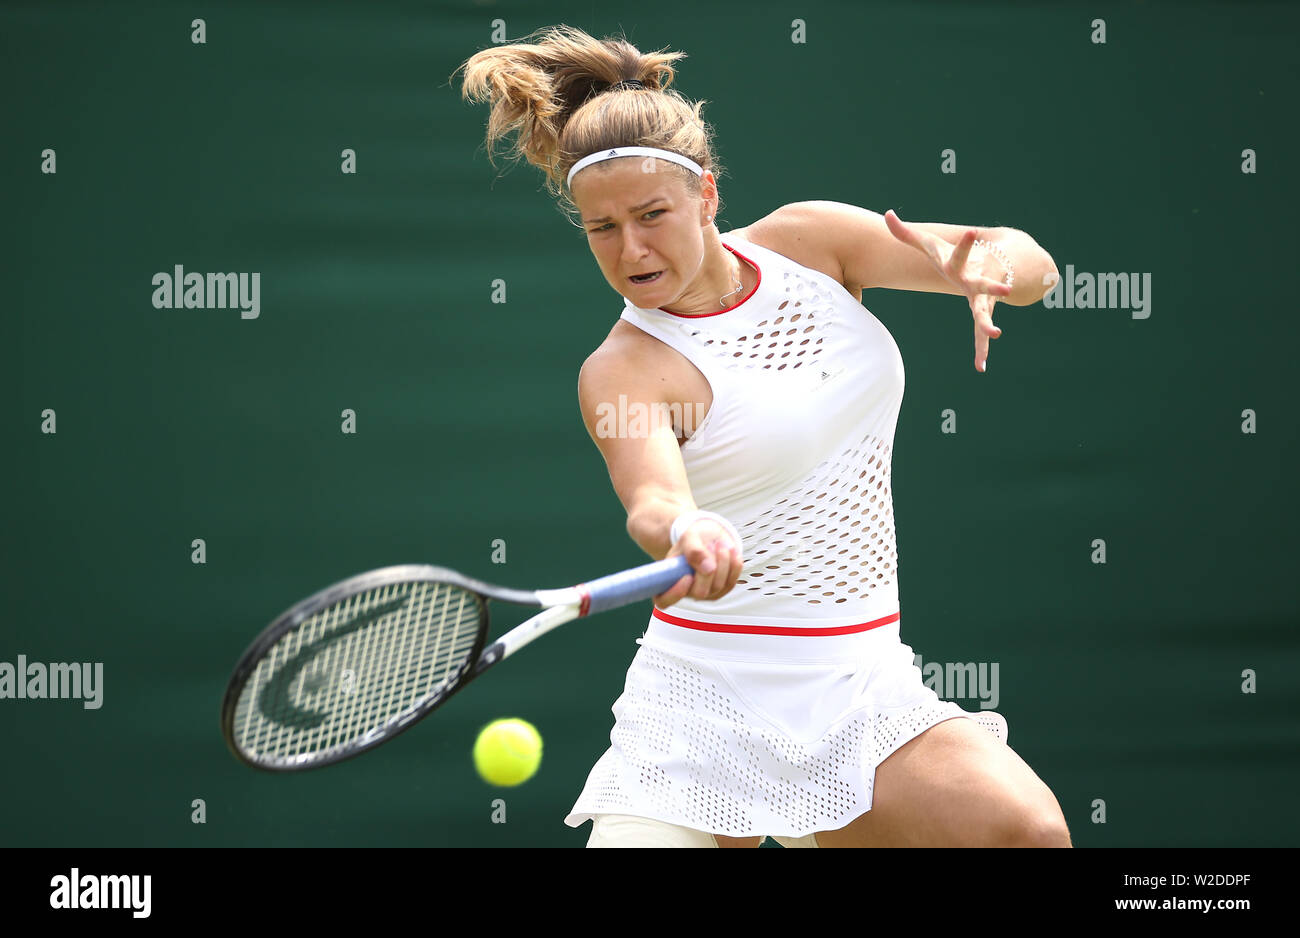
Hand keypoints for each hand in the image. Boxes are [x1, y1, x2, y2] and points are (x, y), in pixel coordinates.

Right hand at [653, 519, 742, 608]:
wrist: (708, 537)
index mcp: (667, 580)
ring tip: (719, 544)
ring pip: (718, 585)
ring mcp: (705, 593)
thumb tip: (708, 568)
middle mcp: (685, 591)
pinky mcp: (722, 590)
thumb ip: (694, 550)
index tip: (687, 577)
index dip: (674, 593)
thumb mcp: (689, 538)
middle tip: (710, 546)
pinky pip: (731, 581)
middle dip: (708, 568)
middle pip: (699, 592)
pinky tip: (730, 551)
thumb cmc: (694, 540)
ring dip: (723, 561)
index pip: (664, 600)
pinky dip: (733, 564)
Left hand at [885, 210, 1008, 372]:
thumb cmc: (953, 254)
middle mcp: (974, 281)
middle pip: (983, 284)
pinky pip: (979, 334)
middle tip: (1006, 289)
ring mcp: (980, 297)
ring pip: (984, 311)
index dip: (966, 243)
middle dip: (993, 286)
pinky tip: (980, 367)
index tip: (973, 231)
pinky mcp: (982, 310)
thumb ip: (906, 233)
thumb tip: (887, 214)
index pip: (960, 253)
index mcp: (960, 265)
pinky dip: (981, 349)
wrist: (991, 263)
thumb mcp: (929, 244)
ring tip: (996, 334)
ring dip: (988, 322)